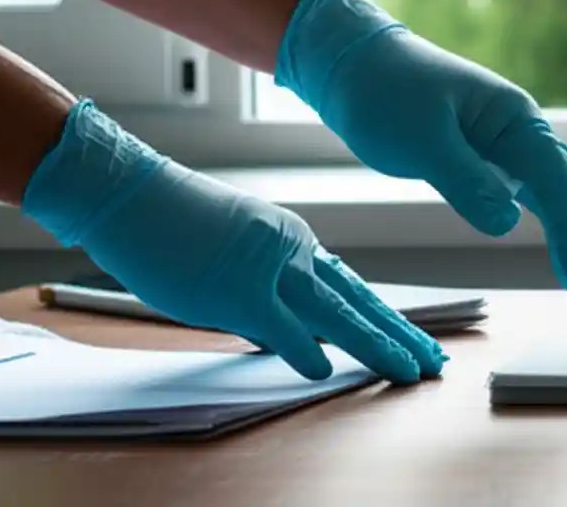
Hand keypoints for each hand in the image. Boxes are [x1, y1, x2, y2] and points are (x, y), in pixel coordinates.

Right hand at [22, 100, 443, 382]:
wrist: (133, 193)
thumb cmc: (172, 222)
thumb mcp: (237, 249)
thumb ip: (267, 290)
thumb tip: (288, 334)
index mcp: (293, 240)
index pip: (349, 285)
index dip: (383, 315)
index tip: (412, 336)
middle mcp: (293, 252)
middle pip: (357, 300)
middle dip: (398, 333)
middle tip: (433, 359)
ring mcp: (269, 270)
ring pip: (336, 313)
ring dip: (375, 344)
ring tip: (407, 368)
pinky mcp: (237, 289)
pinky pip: (280, 326)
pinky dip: (304, 351)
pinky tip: (326, 372)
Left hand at [275, 0, 566, 306]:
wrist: (351, 63)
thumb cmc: (382, 91)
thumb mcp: (421, 140)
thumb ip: (466, 181)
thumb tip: (510, 224)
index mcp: (514, 117)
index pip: (558, 182)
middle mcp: (519, 129)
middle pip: (566, 188)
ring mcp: (503, 143)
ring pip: (550, 191)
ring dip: (566, 231)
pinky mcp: (482, 156)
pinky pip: (522, 191)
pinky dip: (540, 219)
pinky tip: (551, 247)